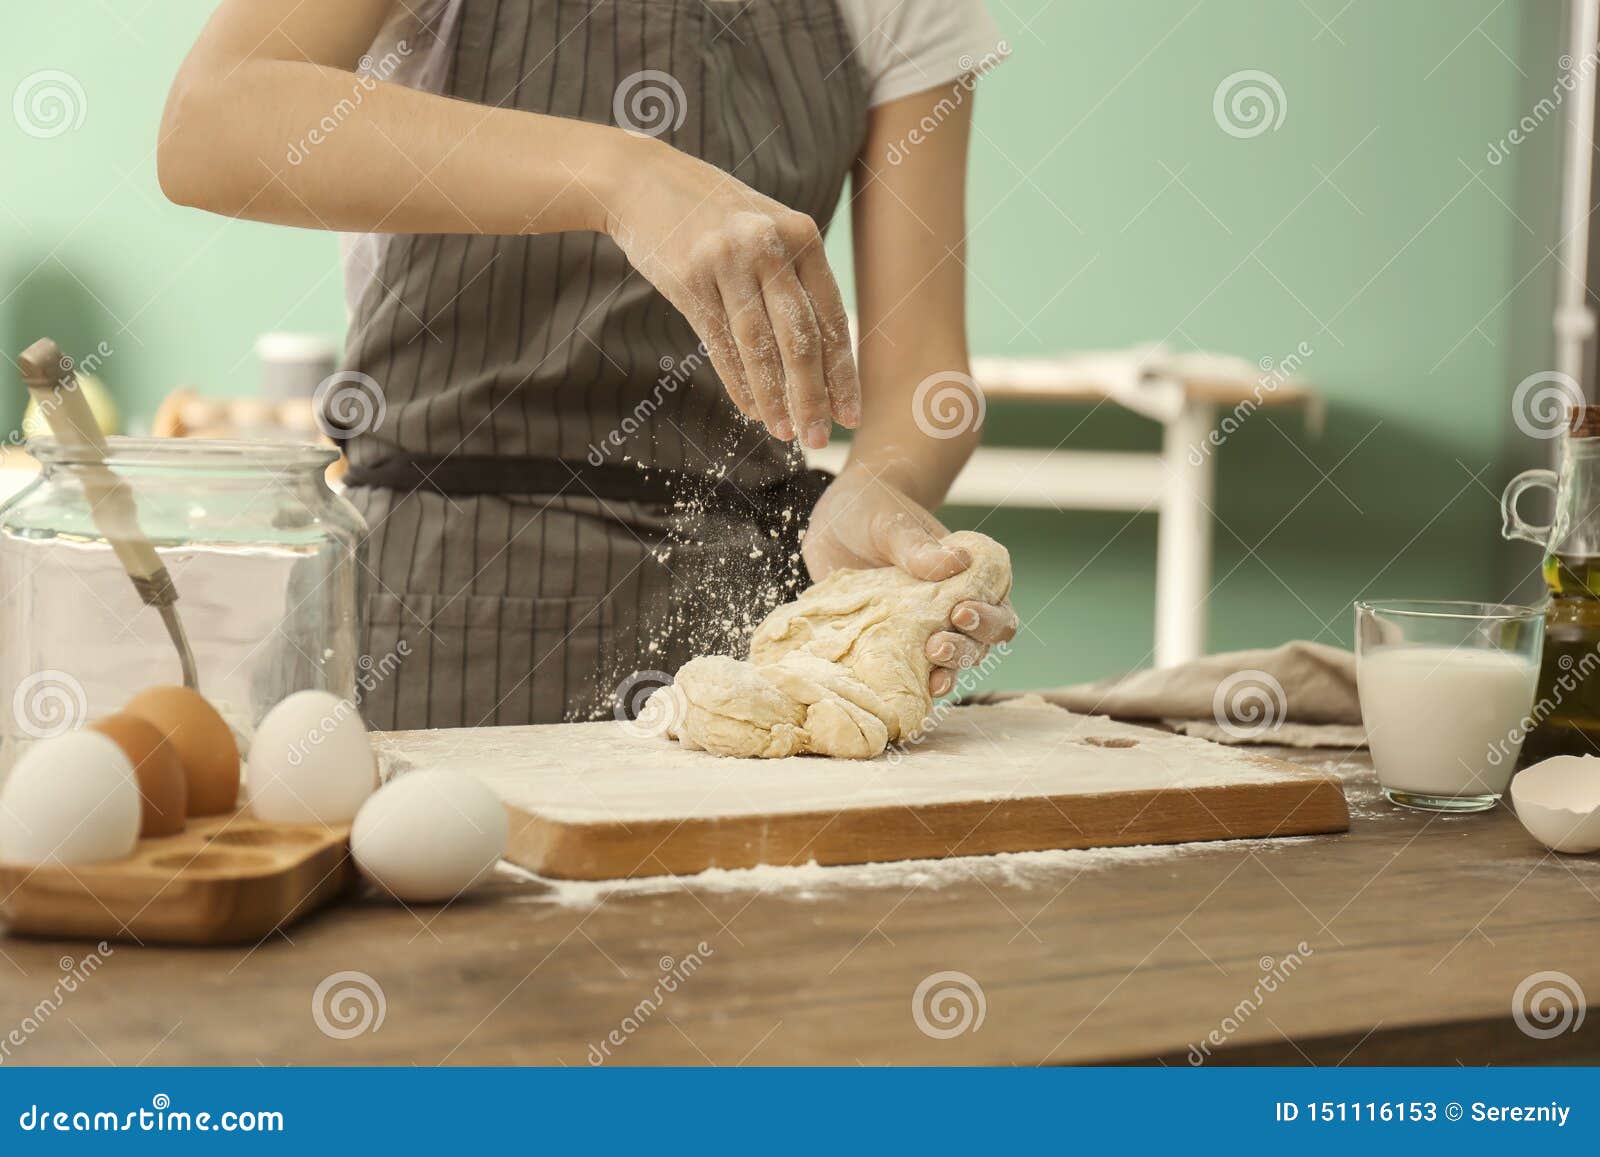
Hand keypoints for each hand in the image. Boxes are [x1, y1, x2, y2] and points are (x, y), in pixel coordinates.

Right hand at [602, 134, 859, 447]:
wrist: (640, 180)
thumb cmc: (712, 213)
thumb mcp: (766, 227)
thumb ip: (795, 276)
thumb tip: (824, 354)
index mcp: (801, 235)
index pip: (832, 318)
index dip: (843, 373)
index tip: (850, 414)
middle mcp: (769, 247)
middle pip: (801, 340)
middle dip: (813, 397)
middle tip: (819, 439)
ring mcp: (727, 262)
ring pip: (761, 348)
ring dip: (775, 399)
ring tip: (787, 434)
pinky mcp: (689, 279)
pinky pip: (720, 345)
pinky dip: (740, 383)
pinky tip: (752, 411)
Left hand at [803, 466, 1017, 696]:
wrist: (834, 522)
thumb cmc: (871, 511)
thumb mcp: (889, 522)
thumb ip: (916, 544)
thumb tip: (957, 561)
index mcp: (969, 571)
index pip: (997, 601)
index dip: (989, 616)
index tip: (961, 612)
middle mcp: (955, 603)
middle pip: (982, 640)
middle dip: (967, 649)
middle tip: (937, 645)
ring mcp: (925, 626)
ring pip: (955, 661)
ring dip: (948, 671)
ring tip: (931, 677)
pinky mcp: (895, 643)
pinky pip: (913, 671)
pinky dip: (915, 684)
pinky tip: (908, 693)